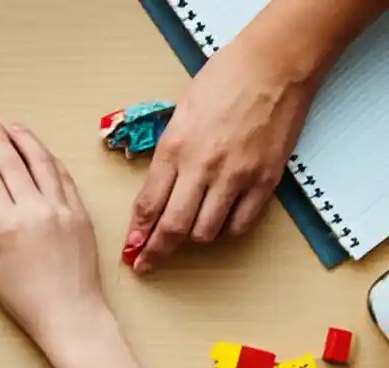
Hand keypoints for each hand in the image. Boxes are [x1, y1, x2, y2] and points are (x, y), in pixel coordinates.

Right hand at [0, 120, 141, 367]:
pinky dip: (49, 159)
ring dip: (25, 140)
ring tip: (12, 127)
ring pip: (41, 162)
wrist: (71, 313)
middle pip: (13, 162)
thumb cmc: (24, 298)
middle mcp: (35, 208)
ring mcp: (62, 207)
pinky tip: (40, 151)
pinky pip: (63, 176)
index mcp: (7, 223)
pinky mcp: (80, 212)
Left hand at [124, 39, 314, 272]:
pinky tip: (221, 222)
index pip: (148, 206)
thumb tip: (155, 195)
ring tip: (189, 231)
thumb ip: (167, 157)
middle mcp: (202, 167)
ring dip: (193, 238)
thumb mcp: (178, 117)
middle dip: (156, 252)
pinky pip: (241, 224)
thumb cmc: (221, 82)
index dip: (137, 235)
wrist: (273, 66)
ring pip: (206, 232)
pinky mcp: (266, 180)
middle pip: (173, 227)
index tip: (131, 251)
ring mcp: (236, 176)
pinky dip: (227, 230)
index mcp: (173, 149)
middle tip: (148, 264)